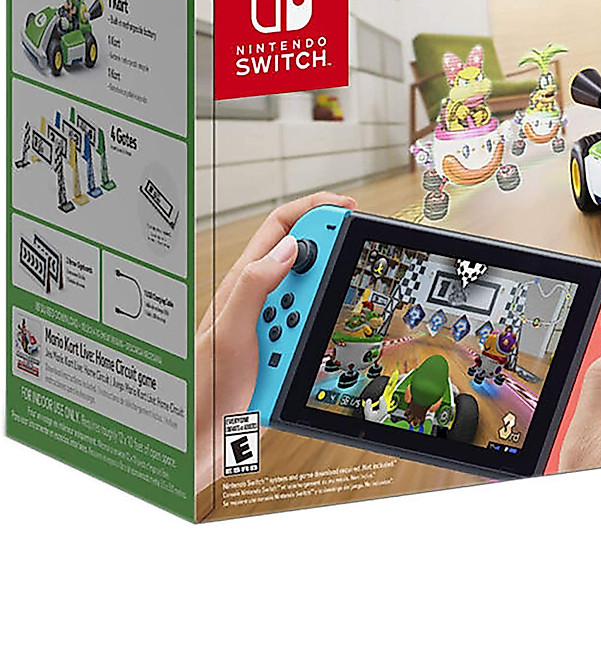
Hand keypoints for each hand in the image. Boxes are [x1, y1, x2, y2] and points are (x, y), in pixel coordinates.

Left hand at [195, 190, 355, 490]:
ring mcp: (273, 326)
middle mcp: (259, 301)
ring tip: (294, 353)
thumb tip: (291, 247)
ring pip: (315, 306)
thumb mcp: (229, 334)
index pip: (282, 228)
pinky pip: (314, 340)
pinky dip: (318, 350)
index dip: (315, 210)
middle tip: (340, 286)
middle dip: (327, 274)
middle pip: (307, 264)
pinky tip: (304, 369)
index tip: (348, 209)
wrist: (198, 445)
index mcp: (243, 285)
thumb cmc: (200, 392)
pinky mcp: (284, 353)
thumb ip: (256, 286)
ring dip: (317, 325)